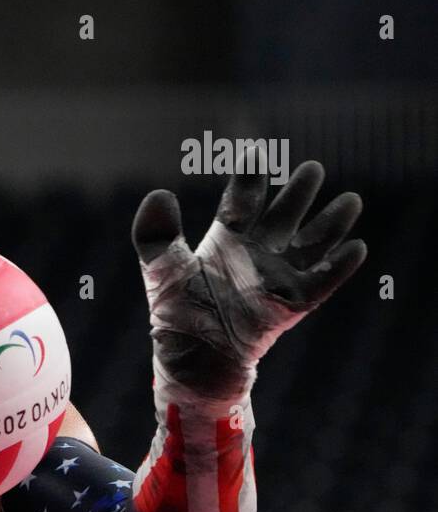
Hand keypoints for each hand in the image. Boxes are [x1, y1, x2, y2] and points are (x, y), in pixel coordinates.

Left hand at [131, 154, 366, 400]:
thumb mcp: (161, 272)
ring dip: (330, 224)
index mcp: (225, 241)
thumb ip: (155, 235)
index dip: (249, 178)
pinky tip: (356, 247)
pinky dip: (339, 267)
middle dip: (298, 193)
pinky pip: (321, 283)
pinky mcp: (290, 306)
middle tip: (311, 168)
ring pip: (310, 244)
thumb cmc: (176, 316)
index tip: (255, 150)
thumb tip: (159, 195)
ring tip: (349, 200)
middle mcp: (255, 254)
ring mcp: (276, 279)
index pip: (241, 202)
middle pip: (283, 216)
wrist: (192, 361)